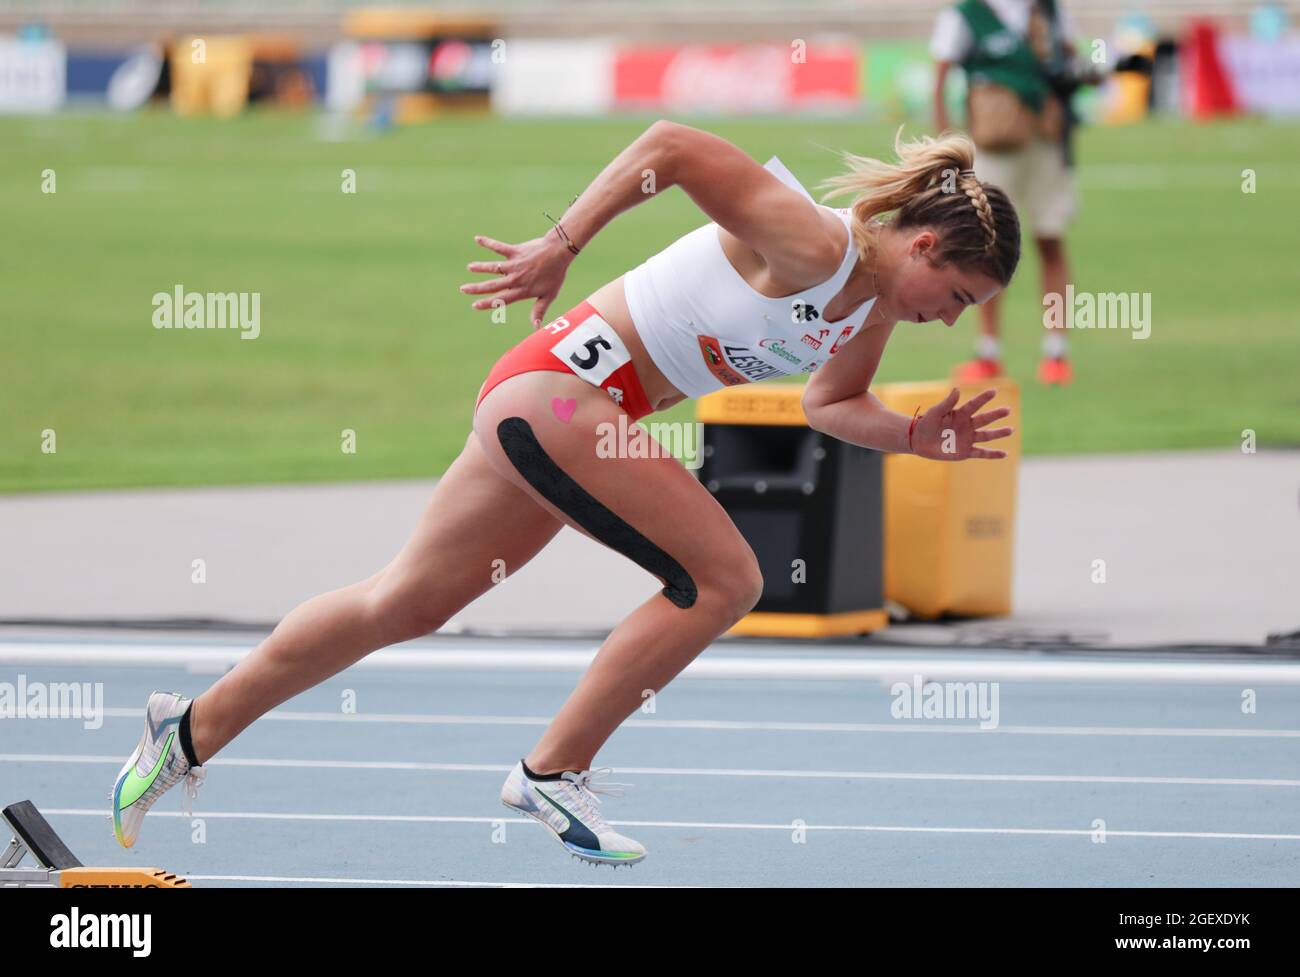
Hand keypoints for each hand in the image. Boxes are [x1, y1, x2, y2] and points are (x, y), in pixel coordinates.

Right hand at [460, 232, 574, 328]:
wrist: (559, 252)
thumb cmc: (555, 274)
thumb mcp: (549, 295)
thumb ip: (539, 310)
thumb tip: (535, 327)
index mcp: (522, 290)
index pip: (502, 299)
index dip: (488, 303)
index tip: (475, 305)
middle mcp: (516, 278)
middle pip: (493, 285)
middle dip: (477, 288)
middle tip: (463, 289)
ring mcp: (514, 264)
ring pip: (493, 267)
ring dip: (480, 267)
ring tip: (469, 267)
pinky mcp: (515, 251)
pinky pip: (499, 247)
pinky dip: (488, 242)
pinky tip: (477, 239)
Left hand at [911, 388, 1012, 460]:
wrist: (919, 442)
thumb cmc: (926, 424)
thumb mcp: (935, 412)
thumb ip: (947, 403)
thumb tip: (957, 389)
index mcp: (960, 414)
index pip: (974, 404)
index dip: (983, 398)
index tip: (994, 391)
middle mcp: (967, 425)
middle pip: (984, 419)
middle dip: (996, 415)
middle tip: (1007, 410)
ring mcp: (968, 439)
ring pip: (986, 435)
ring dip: (998, 433)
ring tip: (1010, 430)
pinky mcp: (965, 452)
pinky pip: (981, 453)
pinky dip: (992, 454)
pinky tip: (1005, 454)